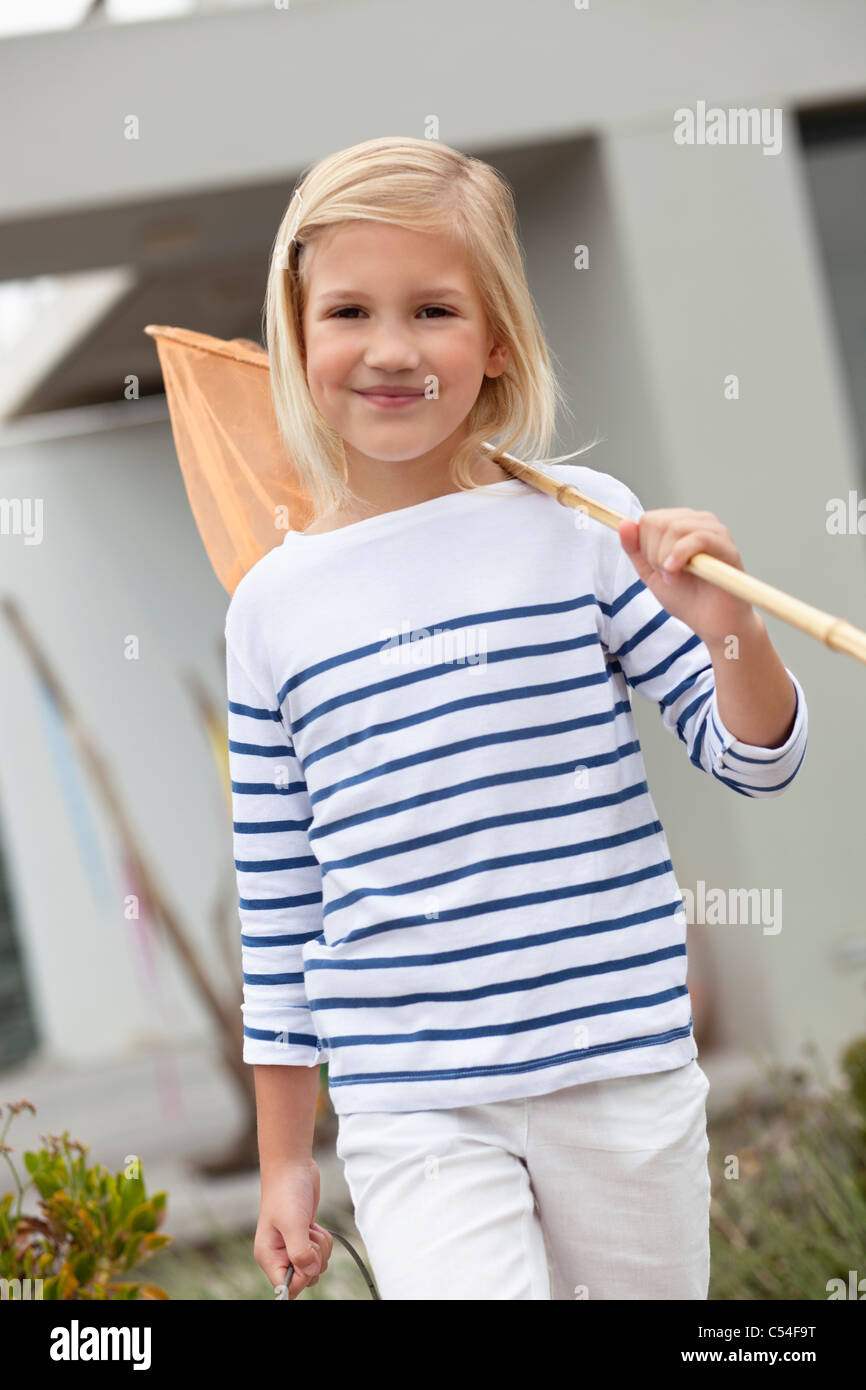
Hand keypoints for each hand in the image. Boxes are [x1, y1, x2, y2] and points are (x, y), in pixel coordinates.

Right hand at [255, 1158, 334, 1299]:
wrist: (292, 1167)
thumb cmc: (286, 1192)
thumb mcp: (293, 1223)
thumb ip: (300, 1252)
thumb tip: (311, 1273)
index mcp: (268, 1256)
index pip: (286, 1286)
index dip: (301, 1277)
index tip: (308, 1256)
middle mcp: (279, 1255)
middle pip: (304, 1279)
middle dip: (314, 1259)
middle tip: (308, 1236)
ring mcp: (292, 1247)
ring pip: (315, 1266)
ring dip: (320, 1248)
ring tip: (309, 1227)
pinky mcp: (305, 1238)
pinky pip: (320, 1252)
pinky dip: (323, 1240)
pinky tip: (313, 1225)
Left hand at [618, 508, 757, 646]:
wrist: (713, 624)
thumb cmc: (686, 598)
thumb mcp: (650, 573)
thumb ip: (635, 549)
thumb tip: (624, 523)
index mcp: (681, 524)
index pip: (648, 520)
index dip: (645, 547)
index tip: (657, 569)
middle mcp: (699, 522)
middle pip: (658, 522)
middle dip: (653, 554)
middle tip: (666, 576)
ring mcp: (715, 531)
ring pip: (675, 527)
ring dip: (665, 558)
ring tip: (674, 578)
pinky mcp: (727, 547)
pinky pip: (698, 538)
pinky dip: (680, 555)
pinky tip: (676, 571)